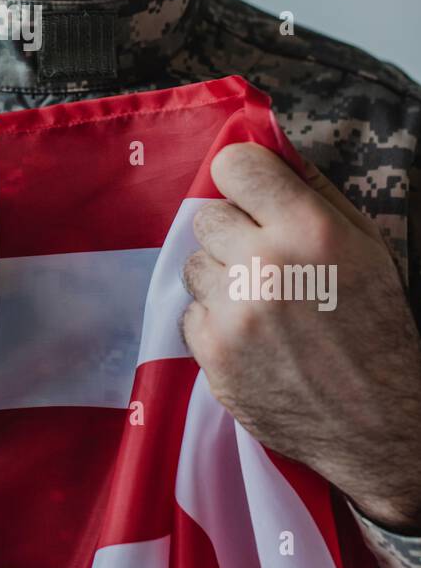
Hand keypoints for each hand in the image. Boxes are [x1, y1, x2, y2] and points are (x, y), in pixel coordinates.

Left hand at [180, 142, 420, 530]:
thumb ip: (313, 192)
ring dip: (221, 280)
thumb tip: (269, 145)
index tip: (252, 196)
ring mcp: (233, 313)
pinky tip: (253, 339)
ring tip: (263, 305)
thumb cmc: (375, 324)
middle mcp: (265, 265)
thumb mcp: (364, 245)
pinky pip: (190, 313)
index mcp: (308, 229)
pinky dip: (215, 324)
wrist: (378, 422)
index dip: (242, 179)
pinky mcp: (212, 355)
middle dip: (233, 235)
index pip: (234, 165)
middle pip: (207, 215)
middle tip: (266, 262)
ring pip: (195, 264)